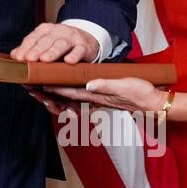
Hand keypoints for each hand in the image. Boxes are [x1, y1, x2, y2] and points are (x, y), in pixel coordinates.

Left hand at [10, 22, 99, 63]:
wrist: (85, 39)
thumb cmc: (60, 43)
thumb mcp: (44, 43)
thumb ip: (29, 49)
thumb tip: (14, 56)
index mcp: (44, 31)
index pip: (32, 39)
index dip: (25, 48)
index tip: (18, 58)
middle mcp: (57, 32)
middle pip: (45, 41)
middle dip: (36, 50)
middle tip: (29, 59)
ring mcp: (71, 38)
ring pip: (61, 44)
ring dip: (52, 52)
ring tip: (45, 60)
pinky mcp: (84, 46)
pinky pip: (79, 50)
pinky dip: (74, 55)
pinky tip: (69, 61)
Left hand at [36, 76, 167, 113]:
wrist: (154, 103)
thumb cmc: (141, 94)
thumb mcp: (125, 86)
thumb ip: (107, 85)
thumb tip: (89, 84)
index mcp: (97, 95)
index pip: (71, 91)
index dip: (55, 88)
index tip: (40, 83)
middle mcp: (94, 99)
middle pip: (66, 98)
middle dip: (49, 94)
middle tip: (32, 89)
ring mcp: (97, 99)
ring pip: (71, 99)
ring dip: (55, 95)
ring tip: (39, 91)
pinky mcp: (102, 98)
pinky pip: (80, 98)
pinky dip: (68, 96)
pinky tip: (62, 92)